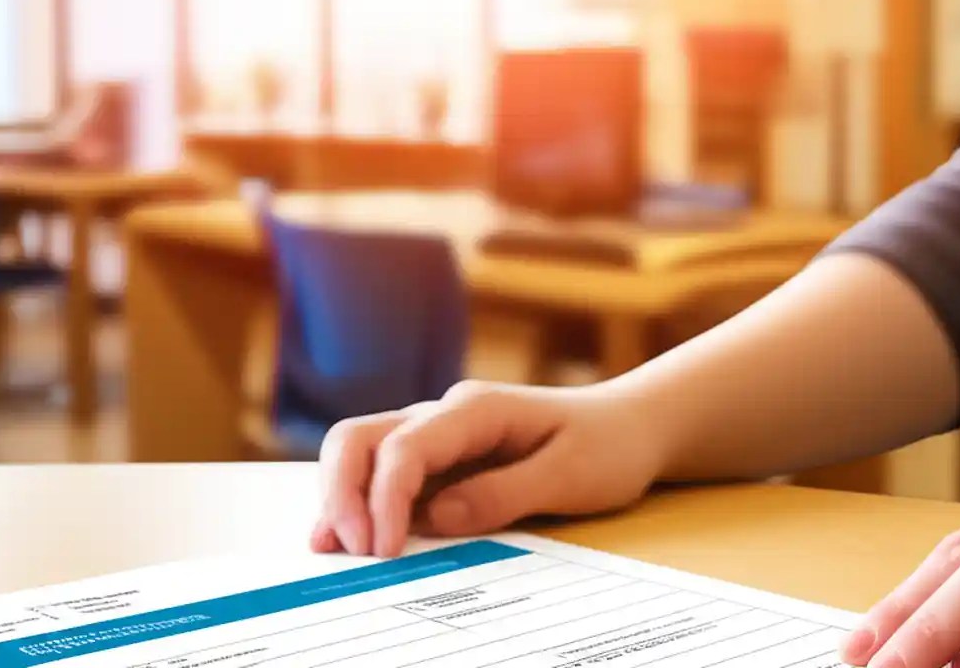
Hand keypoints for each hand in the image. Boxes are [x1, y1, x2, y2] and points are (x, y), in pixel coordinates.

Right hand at [310, 380, 666, 557]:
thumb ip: (504, 493)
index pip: (405, 446)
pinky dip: (359, 503)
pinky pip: (384, 475)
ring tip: (328, 549)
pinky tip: (348, 537)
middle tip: (347, 551)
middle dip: (341, 491)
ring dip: (339, 497)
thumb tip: (438, 516)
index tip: (383, 549)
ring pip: (361, 452)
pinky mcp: (439, 461)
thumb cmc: (608, 446)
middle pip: (360, 437)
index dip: (383, 497)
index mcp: (476, 409)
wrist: (631, 428)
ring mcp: (437, 436)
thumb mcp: (570, 475)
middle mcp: (444, 414)